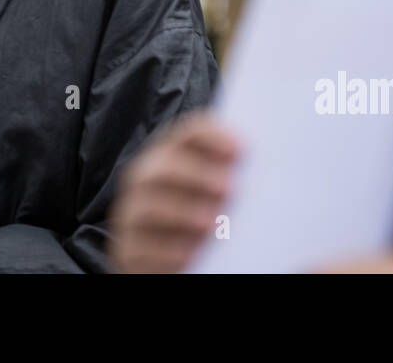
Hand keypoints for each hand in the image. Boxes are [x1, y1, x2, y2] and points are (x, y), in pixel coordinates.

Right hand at [108, 110, 240, 272]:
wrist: (175, 259)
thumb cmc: (206, 222)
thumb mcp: (218, 196)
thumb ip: (232, 177)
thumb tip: (264, 168)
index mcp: (170, 156)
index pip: (188, 133)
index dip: (212, 136)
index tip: (241, 146)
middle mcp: (144, 180)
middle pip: (162, 167)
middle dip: (196, 174)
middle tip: (230, 188)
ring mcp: (131, 215)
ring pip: (145, 207)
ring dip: (181, 213)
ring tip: (212, 224)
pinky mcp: (127, 251)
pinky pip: (140, 248)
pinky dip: (166, 251)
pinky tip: (192, 255)